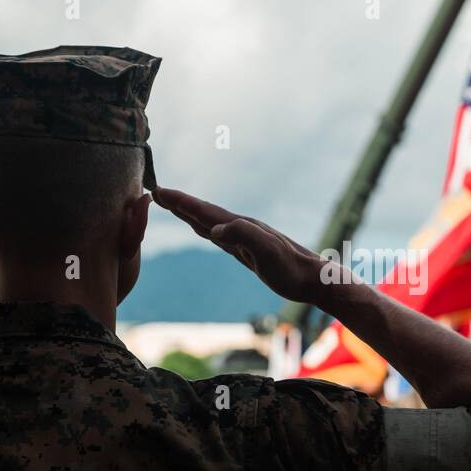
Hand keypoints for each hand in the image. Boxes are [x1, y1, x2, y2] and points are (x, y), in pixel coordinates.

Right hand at [154, 187, 330, 304]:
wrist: (312, 279)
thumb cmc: (291, 269)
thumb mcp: (267, 252)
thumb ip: (243, 236)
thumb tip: (215, 230)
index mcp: (240, 227)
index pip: (204, 211)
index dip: (181, 202)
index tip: (159, 190)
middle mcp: (241, 228)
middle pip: (204, 212)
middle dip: (180, 203)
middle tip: (157, 192)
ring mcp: (244, 239)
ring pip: (210, 222)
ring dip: (191, 213)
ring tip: (173, 206)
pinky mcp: (248, 251)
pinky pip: (220, 236)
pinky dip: (206, 229)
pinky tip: (206, 230)